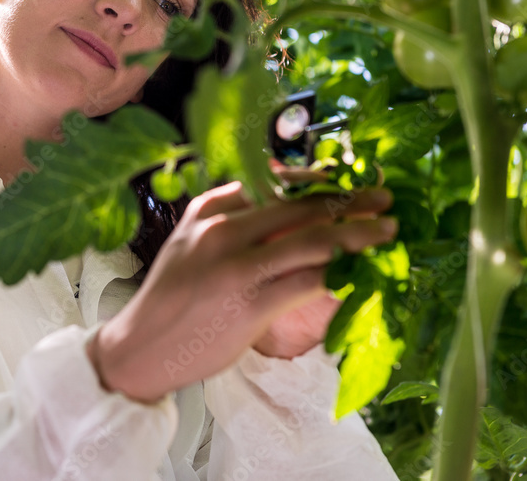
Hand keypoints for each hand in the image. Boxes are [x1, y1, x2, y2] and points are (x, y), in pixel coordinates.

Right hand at [88, 180, 396, 403]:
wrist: (140, 347)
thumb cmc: (172, 299)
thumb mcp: (193, 245)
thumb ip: (233, 225)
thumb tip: (287, 216)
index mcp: (209, 208)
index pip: (273, 181)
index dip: (317, 179)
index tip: (346, 180)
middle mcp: (223, 229)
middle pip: (300, 205)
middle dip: (349, 200)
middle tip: (383, 198)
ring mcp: (236, 265)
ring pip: (313, 240)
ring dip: (358, 234)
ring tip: (386, 232)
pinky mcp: (250, 303)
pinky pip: (309, 282)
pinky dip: (341, 276)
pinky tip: (362, 275)